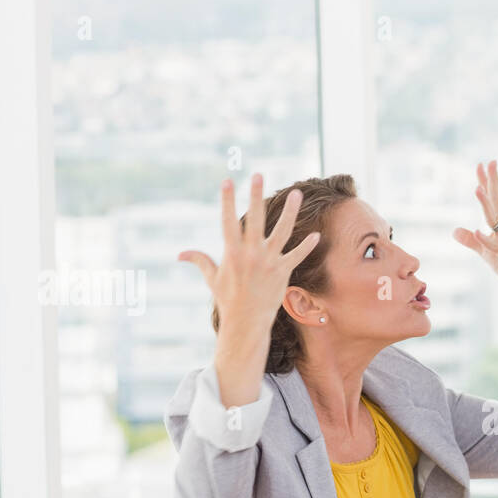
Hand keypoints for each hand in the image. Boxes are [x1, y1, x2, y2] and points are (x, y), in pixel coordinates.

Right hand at [178, 173, 320, 333]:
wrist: (246, 323)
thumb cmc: (228, 300)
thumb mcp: (212, 278)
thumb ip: (200, 261)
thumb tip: (180, 254)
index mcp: (232, 252)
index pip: (228, 221)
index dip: (228, 201)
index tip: (228, 180)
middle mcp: (251, 254)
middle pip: (256, 219)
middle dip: (256, 196)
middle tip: (259, 175)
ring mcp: (269, 262)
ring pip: (282, 232)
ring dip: (290, 212)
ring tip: (297, 193)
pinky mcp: (283, 272)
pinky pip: (297, 256)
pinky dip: (307, 246)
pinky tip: (316, 234)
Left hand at [452, 159, 497, 295]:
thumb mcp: (486, 252)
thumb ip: (472, 240)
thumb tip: (454, 230)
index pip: (495, 200)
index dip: (487, 183)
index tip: (481, 165)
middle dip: (492, 183)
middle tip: (489, 163)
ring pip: (496, 220)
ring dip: (486, 205)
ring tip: (478, 189)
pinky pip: (495, 246)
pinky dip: (486, 239)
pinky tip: (478, 231)